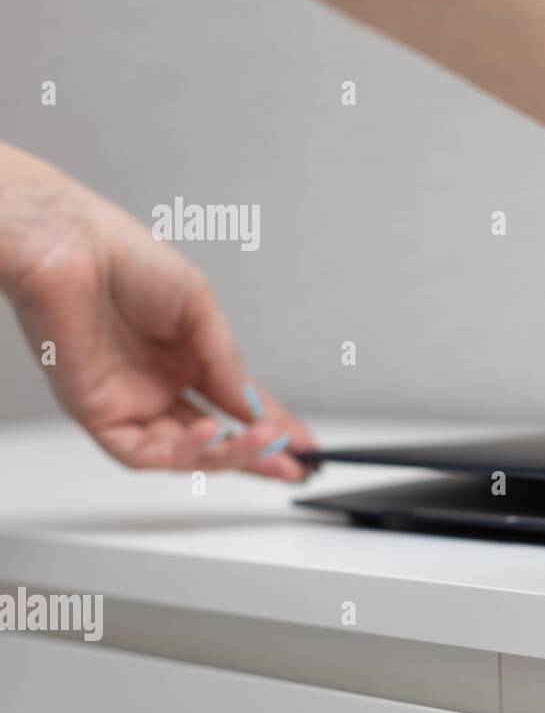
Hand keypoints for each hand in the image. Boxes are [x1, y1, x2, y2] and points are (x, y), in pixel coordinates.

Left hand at [0, 145, 312, 480]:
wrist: (71, 246)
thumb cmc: (125, 259)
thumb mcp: (200, 310)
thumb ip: (227, 365)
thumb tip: (253, 408)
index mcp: (186, 358)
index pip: (236, 406)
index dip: (273, 428)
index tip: (305, 447)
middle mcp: (158, 385)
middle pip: (215, 439)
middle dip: (257, 456)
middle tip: (292, 466)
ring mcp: (129, 401)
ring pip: (183, 454)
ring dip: (227, 455)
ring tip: (263, 443)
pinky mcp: (98, 414)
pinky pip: (143, 451)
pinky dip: (181, 453)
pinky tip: (210, 433)